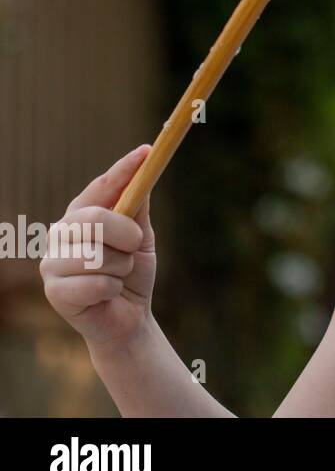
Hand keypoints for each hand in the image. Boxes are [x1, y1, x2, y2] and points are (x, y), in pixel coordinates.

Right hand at [40, 145, 158, 352]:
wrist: (129, 317)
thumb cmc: (131, 274)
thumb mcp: (141, 238)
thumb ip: (138, 210)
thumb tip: (144, 172)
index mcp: (81, 216)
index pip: (100, 187)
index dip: (122, 170)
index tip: (146, 152)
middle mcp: (61, 234)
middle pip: (94, 218)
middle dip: (125, 234)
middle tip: (134, 246)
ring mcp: (52, 262)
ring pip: (97, 255)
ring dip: (120, 268)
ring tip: (116, 276)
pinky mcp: (53, 292)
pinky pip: (97, 284)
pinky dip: (112, 289)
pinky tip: (106, 295)